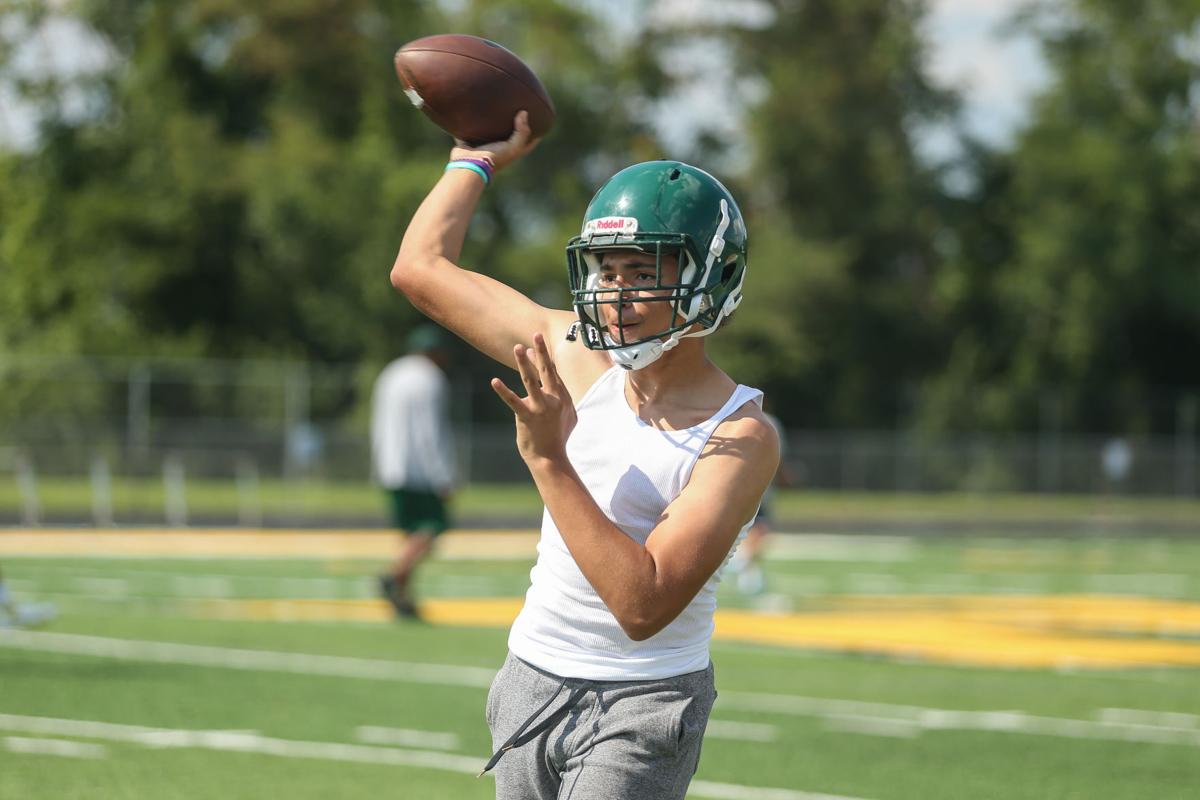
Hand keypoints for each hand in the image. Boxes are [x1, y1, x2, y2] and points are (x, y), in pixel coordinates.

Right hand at [450, 110, 538, 173]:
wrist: (470, 164)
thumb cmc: (494, 158)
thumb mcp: (513, 147)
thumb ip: (521, 132)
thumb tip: (524, 112)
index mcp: (512, 152)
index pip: (529, 143)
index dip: (536, 134)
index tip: (540, 121)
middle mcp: (499, 149)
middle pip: (510, 136)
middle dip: (514, 125)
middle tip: (518, 109)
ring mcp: (484, 146)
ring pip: (491, 132)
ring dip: (493, 123)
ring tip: (497, 106)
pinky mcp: (471, 142)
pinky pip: (472, 130)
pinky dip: (473, 122)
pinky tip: (474, 110)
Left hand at [491, 333, 575, 464]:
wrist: (550, 458)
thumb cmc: (558, 438)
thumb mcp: (569, 417)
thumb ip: (564, 400)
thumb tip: (558, 388)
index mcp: (563, 398)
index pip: (552, 373)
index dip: (542, 359)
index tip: (533, 347)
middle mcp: (554, 400)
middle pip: (547, 371)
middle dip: (541, 352)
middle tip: (535, 334)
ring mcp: (540, 408)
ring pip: (531, 380)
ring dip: (524, 363)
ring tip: (518, 348)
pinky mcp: (527, 417)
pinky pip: (513, 401)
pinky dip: (503, 391)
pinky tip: (495, 381)